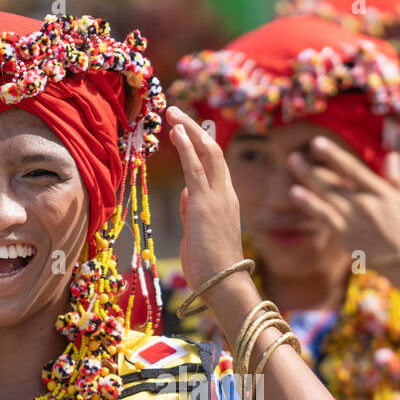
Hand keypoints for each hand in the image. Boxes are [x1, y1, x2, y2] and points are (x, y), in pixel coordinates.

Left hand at [165, 105, 246, 292]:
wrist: (223, 287)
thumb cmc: (211, 269)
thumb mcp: (197, 235)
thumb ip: (192, 213)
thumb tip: (185, 195)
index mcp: (227, 202)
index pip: (215, 166)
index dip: (200, 145)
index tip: (184, 131)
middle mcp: (226, 195)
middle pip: (213, 151)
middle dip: (194, 129)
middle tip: (176, 113)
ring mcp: (217, 198)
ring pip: (207, 152)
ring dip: (188, 130)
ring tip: (172, 112)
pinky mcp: (204, 204)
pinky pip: (195, 168)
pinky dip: (186, 146)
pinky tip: (175, 131)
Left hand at [285, 136, 399, 270]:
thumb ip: (397, 179)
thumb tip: (391, 155)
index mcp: (381, 192)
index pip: (353, 169)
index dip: (333, 155)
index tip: (317, 143)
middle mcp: (364, 203)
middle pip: (333, 181)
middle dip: (312, 166)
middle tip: (293, 155)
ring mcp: (353, 219)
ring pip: (325, 195)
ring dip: (306, 179)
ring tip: (292, 165)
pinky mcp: (346, 235)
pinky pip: (324, 216)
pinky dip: (309, 204)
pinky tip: (295, 193)